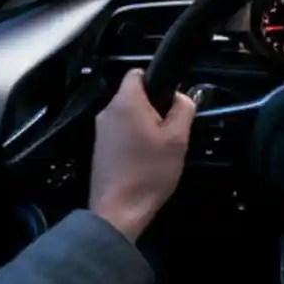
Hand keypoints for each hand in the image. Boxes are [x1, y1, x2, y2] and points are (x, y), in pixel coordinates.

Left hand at [90, 69, 194, 242]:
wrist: (119, 210)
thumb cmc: (150, 171)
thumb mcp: (177, 139)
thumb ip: (183, 109)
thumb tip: (181, 97)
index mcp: (125, 102)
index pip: (138, 72)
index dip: (157, 80)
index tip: (171, 100)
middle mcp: (108, 111)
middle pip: (134, 95)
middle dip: (154, 107)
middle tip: (172, 129)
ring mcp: (101, 131)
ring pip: (128, 115)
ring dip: (145, 125)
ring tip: (161, 147)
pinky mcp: (100, 149)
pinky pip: (121, 132)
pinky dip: (135, 139)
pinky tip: (147, 159)